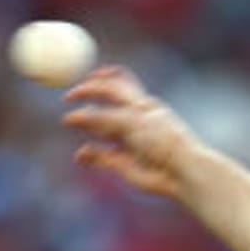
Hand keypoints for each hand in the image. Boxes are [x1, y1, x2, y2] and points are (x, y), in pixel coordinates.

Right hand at [62, 66, 197, 198]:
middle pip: (104, 104)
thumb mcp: (132, 122)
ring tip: (71, 122)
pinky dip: (87, 154)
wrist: (181, 172)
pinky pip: (97, 156)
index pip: (116, 84)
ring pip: (98, 129)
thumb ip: (102, 118)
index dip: (98, 80)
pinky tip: (83, 155)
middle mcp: (133, 121)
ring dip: (84, 124)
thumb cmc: (163, 140)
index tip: (82, 79)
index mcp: (141, 104)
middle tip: (68, 99)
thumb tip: (73, 116)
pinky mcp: (121, 163)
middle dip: (87, 99)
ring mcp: (127, 142)